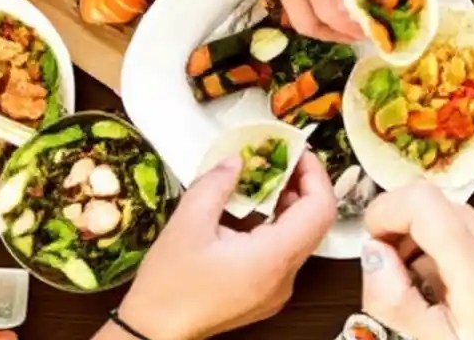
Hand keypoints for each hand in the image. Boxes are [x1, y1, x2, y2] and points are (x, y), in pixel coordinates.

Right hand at [112, 152, 337, 339]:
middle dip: (303, 185)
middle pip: (315, 223)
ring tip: (265, 178)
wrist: (153, 333)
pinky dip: (276, 226)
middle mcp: (286, 276)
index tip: (297, 151)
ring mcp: (278, 289)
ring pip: (301, 237)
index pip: (320, 209)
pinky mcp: (266, 294)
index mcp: (274, 258)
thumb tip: (236, 160)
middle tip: (281, 159)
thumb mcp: (187, 224)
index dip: (315, 174)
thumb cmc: (168, 285)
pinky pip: (284, 253)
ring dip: (289, 205)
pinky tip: (251, 210)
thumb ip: (216, 185)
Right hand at [223, 0, 390, 42]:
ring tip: (354, 27)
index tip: (386, 25)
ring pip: (309, 28)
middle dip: (352, 33)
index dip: (365, 26)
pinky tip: (332, 10)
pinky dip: (318, 23)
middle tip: (375, 27)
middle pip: (327, 28)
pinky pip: (298, 17)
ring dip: (332, 33)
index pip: (344, 16)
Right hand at [361, 183, 473, 339]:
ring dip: (419, 239)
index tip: (372, 251)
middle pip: (438, 203)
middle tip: (389, 278)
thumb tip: (372, 251)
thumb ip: (398, 301)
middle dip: (400, 228)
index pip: (424, 201)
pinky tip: (438, 291)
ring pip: (454, 217)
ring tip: (411, 289)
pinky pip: (470, 238)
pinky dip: (441, 250)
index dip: (386, 213)